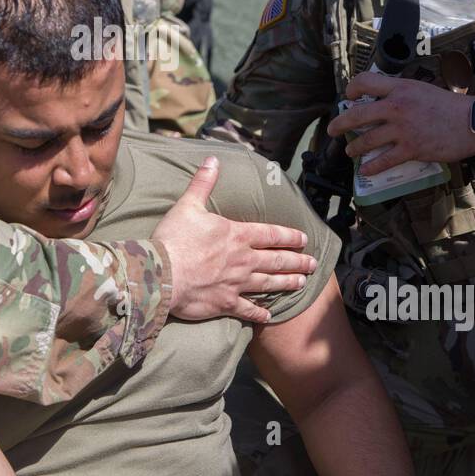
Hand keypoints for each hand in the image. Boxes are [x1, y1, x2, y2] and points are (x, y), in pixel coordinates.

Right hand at [153, 156, 313, 323]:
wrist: (162, 274)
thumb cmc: (174, 238)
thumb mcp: (188, 204)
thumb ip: (203, 183)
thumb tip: (213, 159)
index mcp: (237, 235)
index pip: (272, 235)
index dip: (290, 236)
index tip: (304, 239)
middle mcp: (243, 260)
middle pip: (277, 260)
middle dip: (297, 261)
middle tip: (313, 264)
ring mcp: (236, 284)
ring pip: (269, 284)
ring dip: (287, 283)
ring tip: (302, 283)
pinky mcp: (225, 303)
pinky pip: (248, 310)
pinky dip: (260, 313)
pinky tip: (269, 316)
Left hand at [327, 72, 474, 174]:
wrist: (473, 122)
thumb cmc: (449, 106)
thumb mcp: (422, 89)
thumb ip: (401, 93)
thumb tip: (381, 100)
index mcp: (400, 88)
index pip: (365, 81)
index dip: (352, 88)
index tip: (349, 97)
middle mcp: (397, 107)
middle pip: (357, 115)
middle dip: (339, 124)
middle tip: (332, 130)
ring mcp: (403, 129)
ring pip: (367, 140)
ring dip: (354, 147)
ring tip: (350, 151)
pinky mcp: (411, 149)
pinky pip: (384, 160)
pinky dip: (371, 167)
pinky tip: (365, 170)